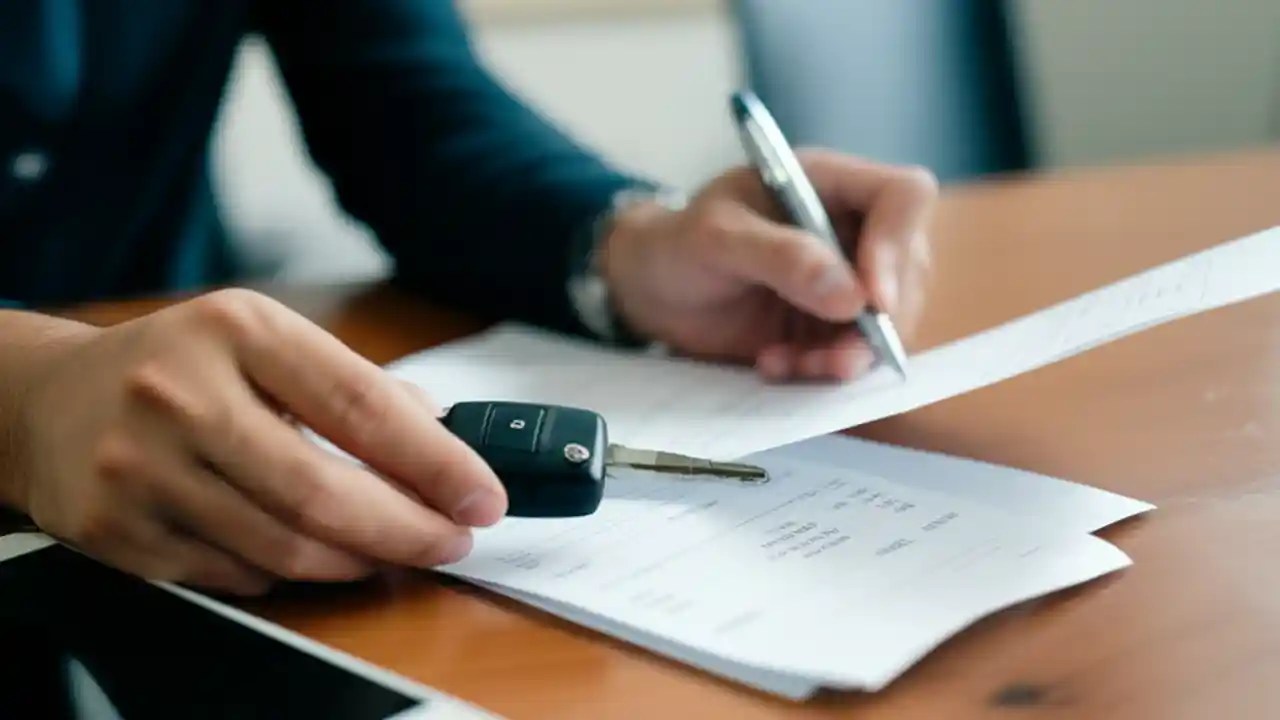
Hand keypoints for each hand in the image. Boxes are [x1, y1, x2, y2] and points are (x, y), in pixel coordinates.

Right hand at [4, 290, 505, 594]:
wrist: (48, 398)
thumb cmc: (180, 365)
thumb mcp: (262, 341)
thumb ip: (351, 385)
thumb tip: (443, 439)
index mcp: (238, 330)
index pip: (361, 404)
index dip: (436, 460)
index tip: (482, 495)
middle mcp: (181, 394)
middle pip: (323, 493)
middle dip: (408, 530)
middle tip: (452, 540)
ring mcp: (140, 467)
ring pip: (283, 548)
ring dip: (358, 560)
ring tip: (392, 550)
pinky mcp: (115, 530)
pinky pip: (234, 578)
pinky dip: (288, 574)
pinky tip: (309, 554)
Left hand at [600, 150, 936, 380]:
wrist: (650, 290)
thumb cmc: (677, 244)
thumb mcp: (714, 239)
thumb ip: (780, 258)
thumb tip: (852, 295)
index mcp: (829, 183)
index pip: (904, 197)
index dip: (899, 246)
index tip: (873, 300)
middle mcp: (850, 229)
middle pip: (909, 270)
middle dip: (876, 324)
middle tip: (829, 359)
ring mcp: (846, 279)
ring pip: (889, 322)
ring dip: (848, 356)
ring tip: (788, 365)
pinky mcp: (831, 325)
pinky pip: (855, 354)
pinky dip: (823, 371)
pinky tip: (776, 366)